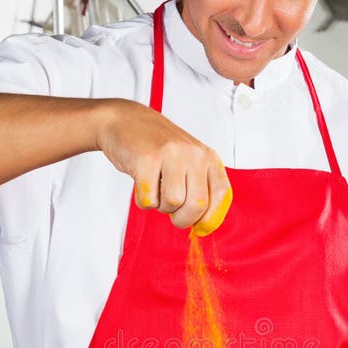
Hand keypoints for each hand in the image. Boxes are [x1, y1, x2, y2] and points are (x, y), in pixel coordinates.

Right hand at [97, 99, 231, 235]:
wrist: (125, 120)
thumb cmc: (157, 148)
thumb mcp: (188, 161)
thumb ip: (199, 188)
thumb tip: (203, 226)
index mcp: (208, 156)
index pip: (221, 194)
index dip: (211, 218)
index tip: (200, 227)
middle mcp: (193, 153)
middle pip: (197, 205)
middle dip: (183, 219)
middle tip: (172, 213)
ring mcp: (171, 154)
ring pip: (172, 204)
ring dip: (160, 207)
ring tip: (155, 189)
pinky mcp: (147, 159)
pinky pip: (149, 200)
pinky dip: (143, 201)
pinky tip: (142, 184)